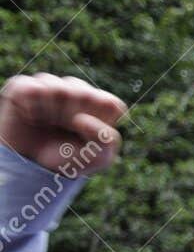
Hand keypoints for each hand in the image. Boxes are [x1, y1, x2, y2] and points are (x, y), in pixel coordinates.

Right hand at [0, 74, 125, 176]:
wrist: (33, 165)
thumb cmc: (70, 158)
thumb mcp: (98, 158)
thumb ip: (105, 139)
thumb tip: (81, 119)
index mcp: (103, 105)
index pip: (110, 103)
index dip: (98, 122)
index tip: (87, 136)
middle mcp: (79, 90)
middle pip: (82, 94)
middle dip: (72, 119)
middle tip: (63, 130)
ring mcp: (52, 85)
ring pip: (55, 87)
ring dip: (49, 112)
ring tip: (46, 123)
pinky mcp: (25, 86)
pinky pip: (29, 87)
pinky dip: (29, 106)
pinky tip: (30, 117)